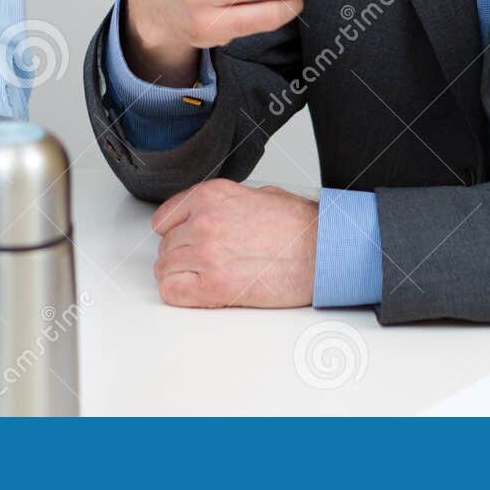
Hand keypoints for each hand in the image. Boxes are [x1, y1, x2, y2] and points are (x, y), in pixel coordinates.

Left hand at [151, 179, 317, 307]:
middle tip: (204, 264)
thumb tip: (213, 215)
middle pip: (166, 246)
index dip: (176, 233)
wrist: (323, 251)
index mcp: (211, 196)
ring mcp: (206, 252)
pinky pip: (172, 291)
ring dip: (181, 276)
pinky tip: (199, 292)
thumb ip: (225, 204)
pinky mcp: (214, 284)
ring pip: (165, 269)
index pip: (165, 218)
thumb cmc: (301, 227)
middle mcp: (203, 221)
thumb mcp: (258, 196)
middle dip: (182, 256)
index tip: (185, 241)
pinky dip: (180, 294)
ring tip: (205, 279)